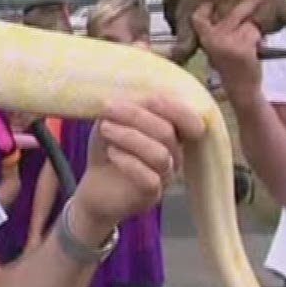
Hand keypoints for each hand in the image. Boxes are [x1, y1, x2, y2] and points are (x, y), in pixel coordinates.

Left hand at [70, 95, 204, 231]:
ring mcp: (165, 177)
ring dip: (130, 137)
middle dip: (136, 116)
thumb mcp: (114, 120)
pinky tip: (111, 152)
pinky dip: (128, 162)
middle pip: (167, 132)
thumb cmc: (109, 149)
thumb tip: (134, 91)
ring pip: (160, 155)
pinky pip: (150, 178)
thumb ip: (127, 106)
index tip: (147, 98)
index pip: (191, 120)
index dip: (174, 107)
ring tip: (105, 128)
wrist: (94, 187)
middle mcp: (174, 155)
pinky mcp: (151, 195)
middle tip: (108, 108)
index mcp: (171, 134)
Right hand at [191, 0, 266, 101]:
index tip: (211, 2)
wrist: (240, 89)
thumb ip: (219, 33)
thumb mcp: (217, 50)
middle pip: (235, 13)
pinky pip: (256, 34)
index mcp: (205, 40)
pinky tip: (255, 52)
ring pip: (249, 25)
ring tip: (251, 46)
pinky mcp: (243, 47)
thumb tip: (229, 12)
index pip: (199, 19)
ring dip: (255, 33)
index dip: (204, 8)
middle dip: (251, 3)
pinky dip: (259, 41)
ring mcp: (229, 42)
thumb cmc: (230, 69)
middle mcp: (214, 39)